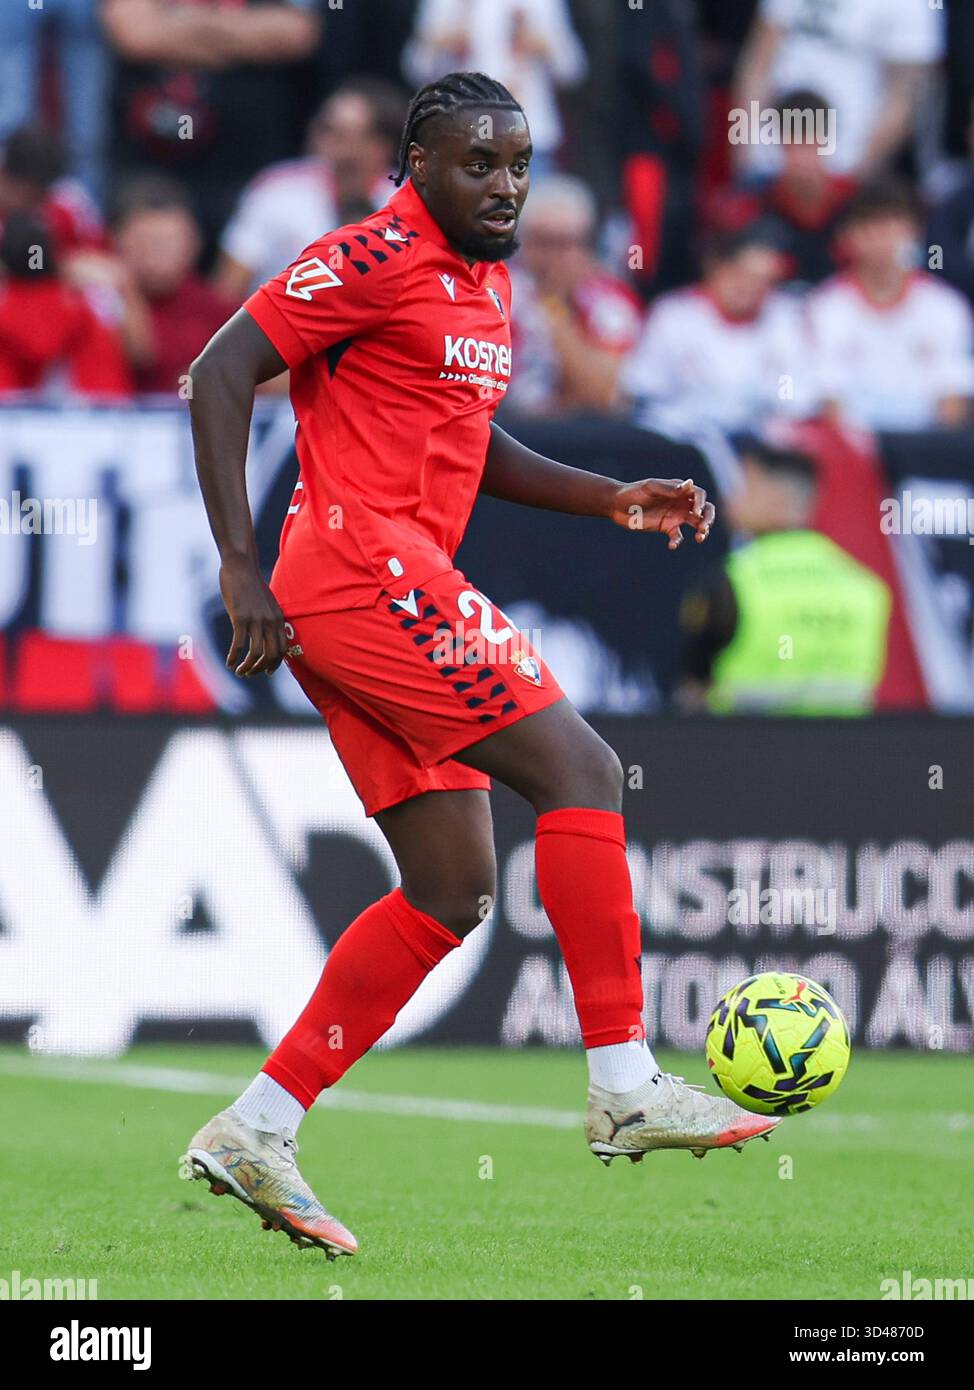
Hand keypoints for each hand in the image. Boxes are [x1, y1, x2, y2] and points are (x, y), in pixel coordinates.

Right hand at [219, 556, 287, 675]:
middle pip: (271, 655)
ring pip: (255, 653)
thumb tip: (265, 634)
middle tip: (249, 674)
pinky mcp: (241, 617)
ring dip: (247, 667)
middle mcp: (270, 621)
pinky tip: (229, 663)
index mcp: (278, 619)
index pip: (282, 649)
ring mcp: (256, 620)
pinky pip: (239, 644)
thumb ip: (269, 619)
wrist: (241, 566)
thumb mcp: (266, 603)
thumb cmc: (251, 585)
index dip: (274, 664)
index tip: (266, 672)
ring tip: (239, 672)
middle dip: (260, 669)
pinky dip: (234, 657)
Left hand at [610, 477, 714, 550]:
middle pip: (704, 510)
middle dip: (708, 518)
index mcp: (679, 490)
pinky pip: (678, 536)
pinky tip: (671, 545)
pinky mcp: (667, 527)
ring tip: (700, 538)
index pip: (699, 495)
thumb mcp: (651, 488)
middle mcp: (680, 502)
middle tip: (704, 528)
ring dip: (702, 531)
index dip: (701, 503)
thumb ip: (670, 488)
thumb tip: (690, 484)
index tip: (696, 512)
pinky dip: (677, 541)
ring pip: (696, 523)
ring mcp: (675, 515)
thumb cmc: (633, 492)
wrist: (616, 505)